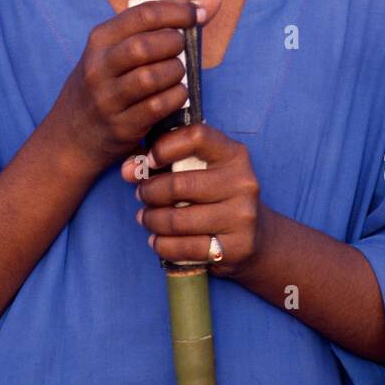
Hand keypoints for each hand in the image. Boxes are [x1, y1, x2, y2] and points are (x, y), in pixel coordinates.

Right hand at [48, 0, 221, 179]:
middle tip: (182, 48)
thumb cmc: (109, 81)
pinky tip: (178, 94)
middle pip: (144, 46)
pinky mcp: (120, 125)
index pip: (143, 14)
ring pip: (150, 78)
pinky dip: (175, 97)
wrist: (71, 134)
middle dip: (174, 44)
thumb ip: (166, 22)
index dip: (177, 11)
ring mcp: (107, 98)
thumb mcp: (121, 48)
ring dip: (176, 72)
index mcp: (100, 39)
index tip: (198, 14)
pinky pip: (156, 107)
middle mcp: (98, 66)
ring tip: (180, 72)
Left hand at [120, 120, 268, 278]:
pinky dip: (162, 245)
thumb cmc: (216, 196)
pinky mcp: (237, 246)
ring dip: (152, 220)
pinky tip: (156, 240)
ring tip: (146, 218)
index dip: (165, 146)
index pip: (196, 136)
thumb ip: (165, 161)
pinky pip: (185, 247)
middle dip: (150, 192)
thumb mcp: (202, 170)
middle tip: (141, 196)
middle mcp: (243, 182)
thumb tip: (128, 169)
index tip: (148, 161)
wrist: (256, 237)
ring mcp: (242, 216)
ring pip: (178, 220)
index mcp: (234, 155)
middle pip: (179, 184)